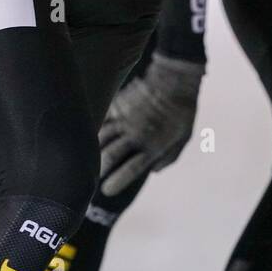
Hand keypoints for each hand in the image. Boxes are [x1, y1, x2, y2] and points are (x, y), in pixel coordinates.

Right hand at [98, 52, 203, 197]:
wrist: (175, 80)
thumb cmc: (182, 111)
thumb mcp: (183, 138)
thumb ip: (169, 158)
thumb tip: (153, 171)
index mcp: (153, 146)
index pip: (130, 170)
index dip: (117, 182)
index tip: (106, 190)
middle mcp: (136, 135)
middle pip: (110, 156)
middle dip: (99, 169)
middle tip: (93, 176)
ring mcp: (125, 120)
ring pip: (101, 139)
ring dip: (92, 150)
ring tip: (87, 157)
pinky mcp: (119, 106)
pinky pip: (102, 120)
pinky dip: (94, 130)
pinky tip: (89, 136)